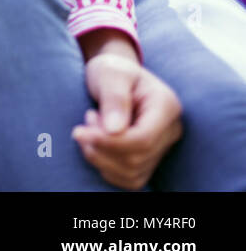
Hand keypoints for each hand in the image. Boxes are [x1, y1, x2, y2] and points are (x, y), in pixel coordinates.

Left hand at [72, 52, 182, 189]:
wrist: (115, 77)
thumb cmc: (112, 70)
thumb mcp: (110, 73)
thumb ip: (114, 98)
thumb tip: (114, 131)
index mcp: (166, 106)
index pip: (143, 139)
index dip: (109, 142)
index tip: (79, 132)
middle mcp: (171, 130)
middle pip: (136, 158)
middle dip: (100, 146)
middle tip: (84, 122)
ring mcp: (162, 147)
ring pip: (131, 172)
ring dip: (100, 157)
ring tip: (90, 128)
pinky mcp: (150, 159)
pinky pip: (130, 179)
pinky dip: (106, 168)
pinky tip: (97, 146)